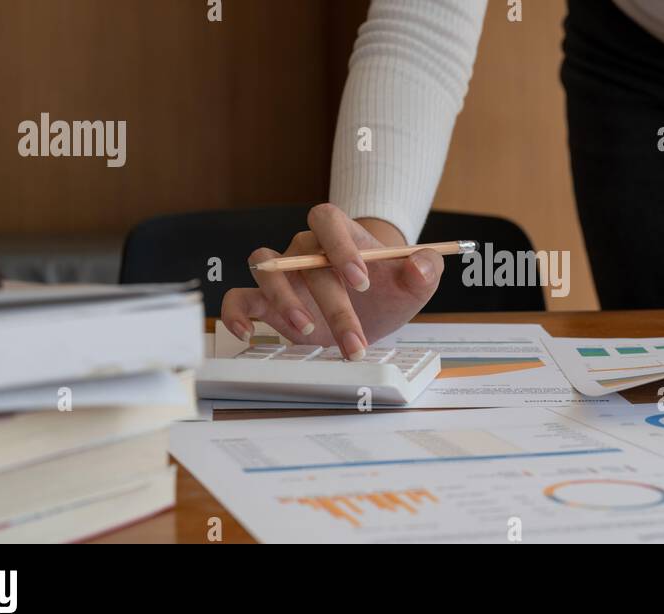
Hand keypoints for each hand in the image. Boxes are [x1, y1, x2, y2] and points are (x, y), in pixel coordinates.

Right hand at [221, 204, 443, 358]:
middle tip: (355, 343)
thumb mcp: (417, 281)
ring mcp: (284, 275)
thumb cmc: (391, 285)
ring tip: (308, 332)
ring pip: (266, 270)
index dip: (339, 246)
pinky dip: (236, 313)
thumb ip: (427, 268)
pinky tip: (249, 333)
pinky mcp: (267, 303)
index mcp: (341, 234)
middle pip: (306, 261)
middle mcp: (305, 249)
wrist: (376, 304)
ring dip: (284, 301)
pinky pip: (238, 298)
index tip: (362, 282)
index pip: (327, 220)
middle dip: (334, 306)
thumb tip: (421, 265)